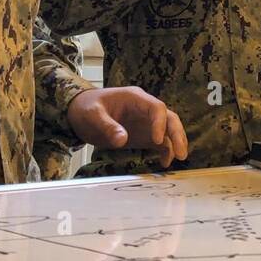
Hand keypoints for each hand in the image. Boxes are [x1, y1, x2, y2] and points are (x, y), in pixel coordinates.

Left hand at [67, 87, 188, 167]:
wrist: (80, 113)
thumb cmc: (86, 108)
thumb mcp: (92, 115)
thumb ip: (107, 126)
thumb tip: (122, 140)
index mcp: (135, 98)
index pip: (157, 108)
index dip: (160, 123)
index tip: (156, 140)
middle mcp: (145, 109)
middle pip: (169, 118)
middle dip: (177, 134)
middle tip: (180, 152)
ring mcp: (146, 122)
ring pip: (169, 130)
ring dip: (176, 143)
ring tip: (179, 158)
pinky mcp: (144, 135)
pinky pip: (160, 142)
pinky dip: (165, 151)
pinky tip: (165, 162)